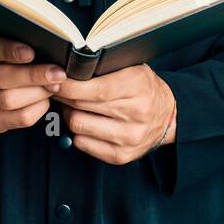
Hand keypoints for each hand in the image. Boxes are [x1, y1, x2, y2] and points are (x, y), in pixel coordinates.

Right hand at [0, 34, 65, 134]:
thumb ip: (12, 44)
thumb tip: (48, 48)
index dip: (10, 51)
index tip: (31, 52)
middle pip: (2, 78)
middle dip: (34, 75)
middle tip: (58, 73)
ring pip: (10, 100)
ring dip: (38, 93)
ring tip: (54, 86)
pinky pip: (18, 118)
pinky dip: (37, 108)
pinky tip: (45, 99)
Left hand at [52, 63, 175, 164]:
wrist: (168, 117)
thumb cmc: (144, 88)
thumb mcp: (132, 68)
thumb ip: (105, 67)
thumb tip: (69, 69)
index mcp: (138, 86)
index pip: (95, 89)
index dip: (69, 86)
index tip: (55, 80)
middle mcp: (136, 114)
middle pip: (82, 106)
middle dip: (64, 96)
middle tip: (58, 89)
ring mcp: (129, 138)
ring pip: (78, 125)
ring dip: (69, 113)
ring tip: (73, 105)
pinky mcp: (121, 156)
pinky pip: (82, 143)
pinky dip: (77, 132)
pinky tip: (84, 121)